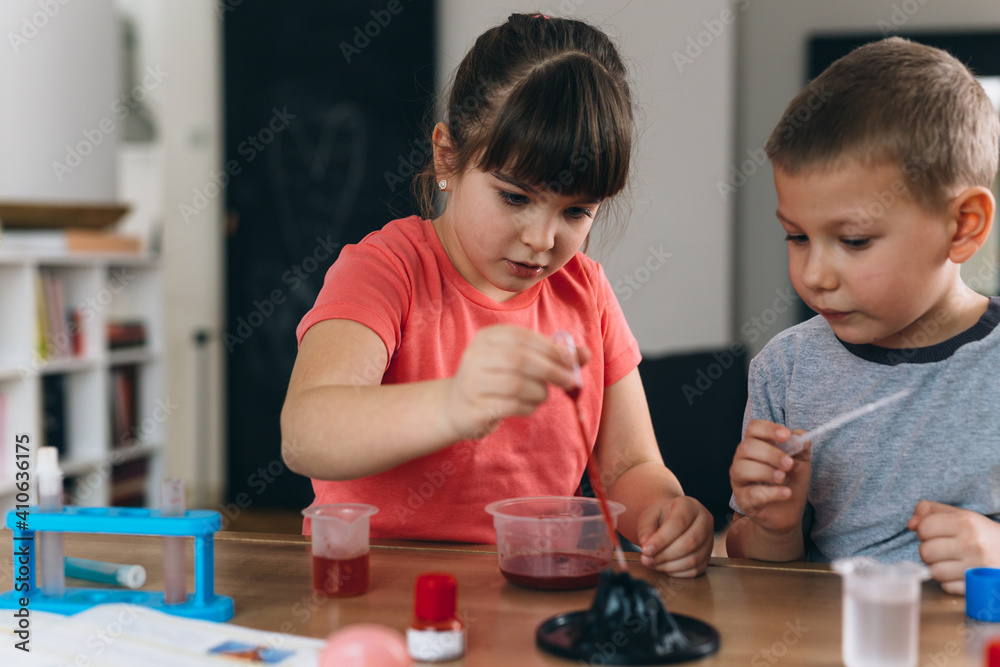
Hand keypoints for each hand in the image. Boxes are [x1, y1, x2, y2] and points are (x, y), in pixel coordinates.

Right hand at [442, 325, 588, 440]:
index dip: (552, 348)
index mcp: (488, 337)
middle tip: (570, 380)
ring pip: (517, 385)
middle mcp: (476, 355)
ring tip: (543, 395)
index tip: (572, 360)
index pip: (524, 337)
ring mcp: (472, 382)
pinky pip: (511, 406)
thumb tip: (585, 353)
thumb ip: (552, 356)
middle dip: (552, 370)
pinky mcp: (473, 407)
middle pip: (521, 359)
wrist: (456, 406)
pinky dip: (529, 407)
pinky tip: (529, 406)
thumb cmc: (496, 379)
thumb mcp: (521, 361)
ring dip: (540, 392)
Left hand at [636, 496, 713, 576]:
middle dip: (665, 555)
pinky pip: (695, 570)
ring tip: (652, 563)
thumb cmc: (661, 518)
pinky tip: (663, 567)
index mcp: (689, 506)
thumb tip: (645, 546)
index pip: (678, 523)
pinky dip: (677, 572)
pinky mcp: (708, 556)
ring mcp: (709, 539)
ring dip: (669, 565)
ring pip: (693, 558)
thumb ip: (645, 529)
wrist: (672, 521)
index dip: (661, 539)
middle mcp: (704, 520)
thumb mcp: (649, 517)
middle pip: (690, 542)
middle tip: (646, 559)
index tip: (646, 550)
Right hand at [730, 420, 810, 535]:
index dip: (768, 429)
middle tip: (789, 464)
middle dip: (771, 454)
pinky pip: (752, 493)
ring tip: (783, 478)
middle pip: (747, 447)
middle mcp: (742, 459)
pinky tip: (785, 493)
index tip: (785, 435)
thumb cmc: (791, 483)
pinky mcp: (743, 500)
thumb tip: (800, 435)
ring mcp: (739, 480)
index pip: (754, 428)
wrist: (788, 512)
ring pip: (743, 469)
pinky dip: (771, 492)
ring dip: (766, 472)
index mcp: (756, 445)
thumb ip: (801, 448)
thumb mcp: (802, 463)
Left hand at [908, 500, 999, 594]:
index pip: (924, 528)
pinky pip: (947, 587)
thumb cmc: (981, 534)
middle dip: (929, 550)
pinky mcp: (978, 587)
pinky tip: (959, 573)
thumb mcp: (960, 515)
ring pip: (934, 571)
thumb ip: (931, 511)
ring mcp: (975, 568)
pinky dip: (949, 581)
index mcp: (966, 523)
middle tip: (941, 548)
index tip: (934, 533)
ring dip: (937, 567)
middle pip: (925, 551)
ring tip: (950, 561)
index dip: (924, 531)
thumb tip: (910, 524)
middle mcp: (971, 545)